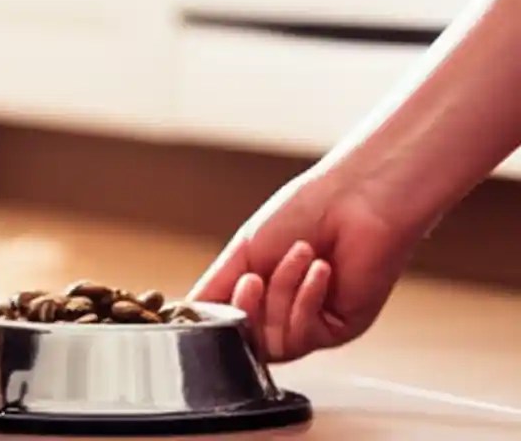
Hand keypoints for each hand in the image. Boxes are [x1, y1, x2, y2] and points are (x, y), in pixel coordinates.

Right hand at [189, 173, 422, 362]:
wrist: (356, 200)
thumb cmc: (306, 211)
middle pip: (248, 341)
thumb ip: (214, 287)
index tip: (226, 284)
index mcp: (259, 294)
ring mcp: (311, 323)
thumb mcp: (244, 250)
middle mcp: (282, 313)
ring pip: (276, 341)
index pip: (227, 325)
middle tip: (255, 277)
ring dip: (283, 293)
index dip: (220, 314)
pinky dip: (307, 298)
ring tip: (299, 254)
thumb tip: (186, 313)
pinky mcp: (340, 329)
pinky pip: (306, 334)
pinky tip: (321, 268)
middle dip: (249, 307)